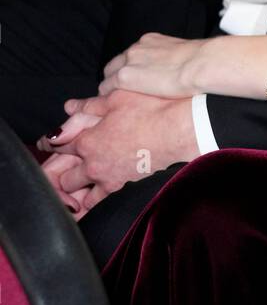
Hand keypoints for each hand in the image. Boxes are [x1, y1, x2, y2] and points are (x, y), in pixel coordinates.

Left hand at [41, 91, 199, 212]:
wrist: (179, 131)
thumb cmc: (151, 110)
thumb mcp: (116, 99)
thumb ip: (88, 106)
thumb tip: (69, 107)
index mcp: (88, 141)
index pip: (59, 145)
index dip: (51, 143)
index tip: (48, 144)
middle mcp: (94, 165)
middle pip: (65, 178)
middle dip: (61, 174)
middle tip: (62, 173)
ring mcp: (110, 181)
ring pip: (82, 198)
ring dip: (78, 194)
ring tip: (79, 194)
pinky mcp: (126, 190)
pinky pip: (103, 205)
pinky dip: (97, 204)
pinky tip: (98, 202)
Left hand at [99, 32, 208, 97]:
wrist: (200, 64)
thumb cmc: (201, 62)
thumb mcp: (184, 54)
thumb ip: (174, 59)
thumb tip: (180, 68)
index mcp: (151, 41)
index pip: (132, 55)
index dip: (131, 68)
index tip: (136, 78)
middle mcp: (137, 48)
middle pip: (116, 62)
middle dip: (116, 75)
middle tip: (121, 91)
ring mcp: (129, 61)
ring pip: (109, 74)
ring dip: (111, 85)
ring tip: (116, 100)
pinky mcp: (125, 77)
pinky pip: (107, 86)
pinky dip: (108, 94)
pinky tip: (111, 104)